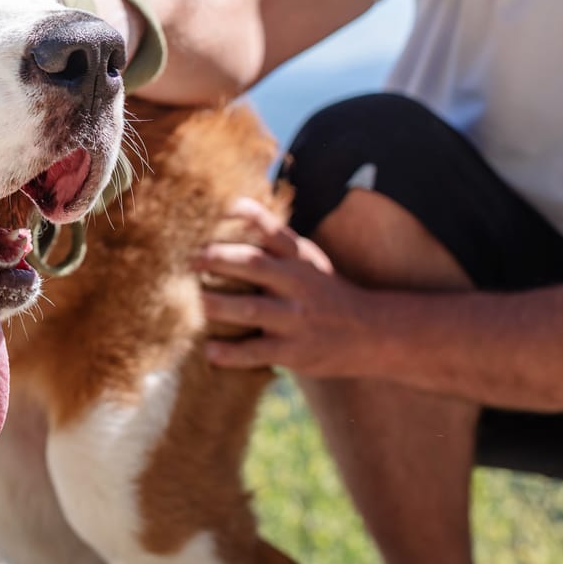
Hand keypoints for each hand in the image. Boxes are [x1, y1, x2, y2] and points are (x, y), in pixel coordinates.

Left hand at [196, 197, 372, 376]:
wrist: (371, 333)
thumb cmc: (326, 292)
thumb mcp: (309, 260)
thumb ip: (277, 242)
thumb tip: (233, 213)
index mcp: (298, 258)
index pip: (271, 230)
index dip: (246, 216)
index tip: (220, 210)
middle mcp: (296, 283)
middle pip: (254, 265)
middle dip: (219, 259)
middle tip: (190, 259)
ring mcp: (295, 318)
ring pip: (251, 309)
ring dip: (218, 305)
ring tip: (192, 302)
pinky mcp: (293, 351)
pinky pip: (257, 352)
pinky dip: (231, 353)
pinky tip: (210, 351)